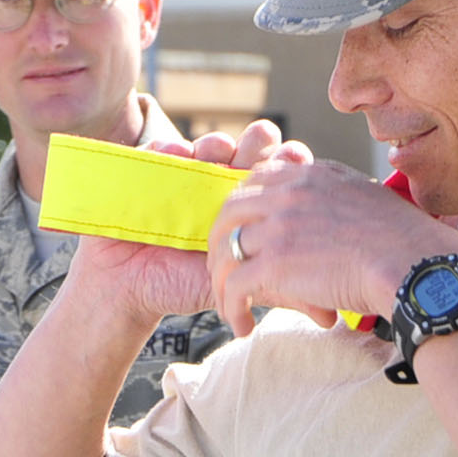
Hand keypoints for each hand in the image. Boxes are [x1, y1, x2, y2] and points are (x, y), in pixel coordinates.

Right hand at [65, 120, 298, 327]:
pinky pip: (161, 151)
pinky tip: (174, 154)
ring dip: (215, 141)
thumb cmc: (182, 287)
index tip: (297, 159)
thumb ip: (281, 292)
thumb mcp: (235, 288)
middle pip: (247, 149)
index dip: (288, 162)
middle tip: (260, 144)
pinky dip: (169, 147)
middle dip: (256, 141)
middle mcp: (220, 186)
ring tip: (217, 150)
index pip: (276, 173)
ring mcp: (185, 178)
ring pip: (208, 144)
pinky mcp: (150, 175)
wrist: (128, 292)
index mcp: (247, 206)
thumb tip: (329, 314)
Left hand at [208, 155, 457, 338]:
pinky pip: (234, 285)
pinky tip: (241, 326)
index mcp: (311, 175)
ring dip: (222, 283)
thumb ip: (335, 199)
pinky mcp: (275, 263)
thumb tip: (328, 219)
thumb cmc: (405, 241)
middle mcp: (289, 192)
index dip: (241, 211)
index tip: (243, 236)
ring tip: (232, 307)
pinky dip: (231, 308)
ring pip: (224, 251)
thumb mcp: (365, 198)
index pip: (255, 182)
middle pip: (229, 214)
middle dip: (220, 246)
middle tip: (226, 274)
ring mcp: (279, 226)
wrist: (415, 264)